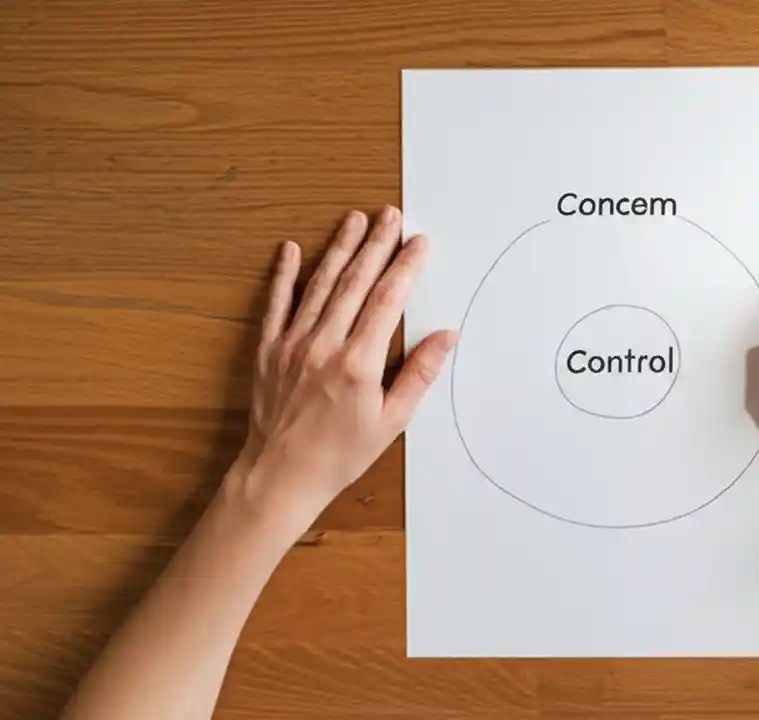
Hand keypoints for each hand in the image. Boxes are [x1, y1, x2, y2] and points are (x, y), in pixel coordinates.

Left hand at [230, 206, 455, 521]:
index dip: (405, 267)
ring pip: (320, 285)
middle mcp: (324, 345)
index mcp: (359, 363)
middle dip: (376, 245)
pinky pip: (277, 304)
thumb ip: (418, 374)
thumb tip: (445, 336)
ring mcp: (293, 344)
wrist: (280, 476)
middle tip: (390, 215)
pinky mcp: (269, 350)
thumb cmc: (340, 455)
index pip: (387, 301)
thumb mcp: (391, 421)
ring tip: (354, 219)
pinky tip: (292, 249)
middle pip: (355, 282)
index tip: (419, 243)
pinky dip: (285, 275)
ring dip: (339, 248)